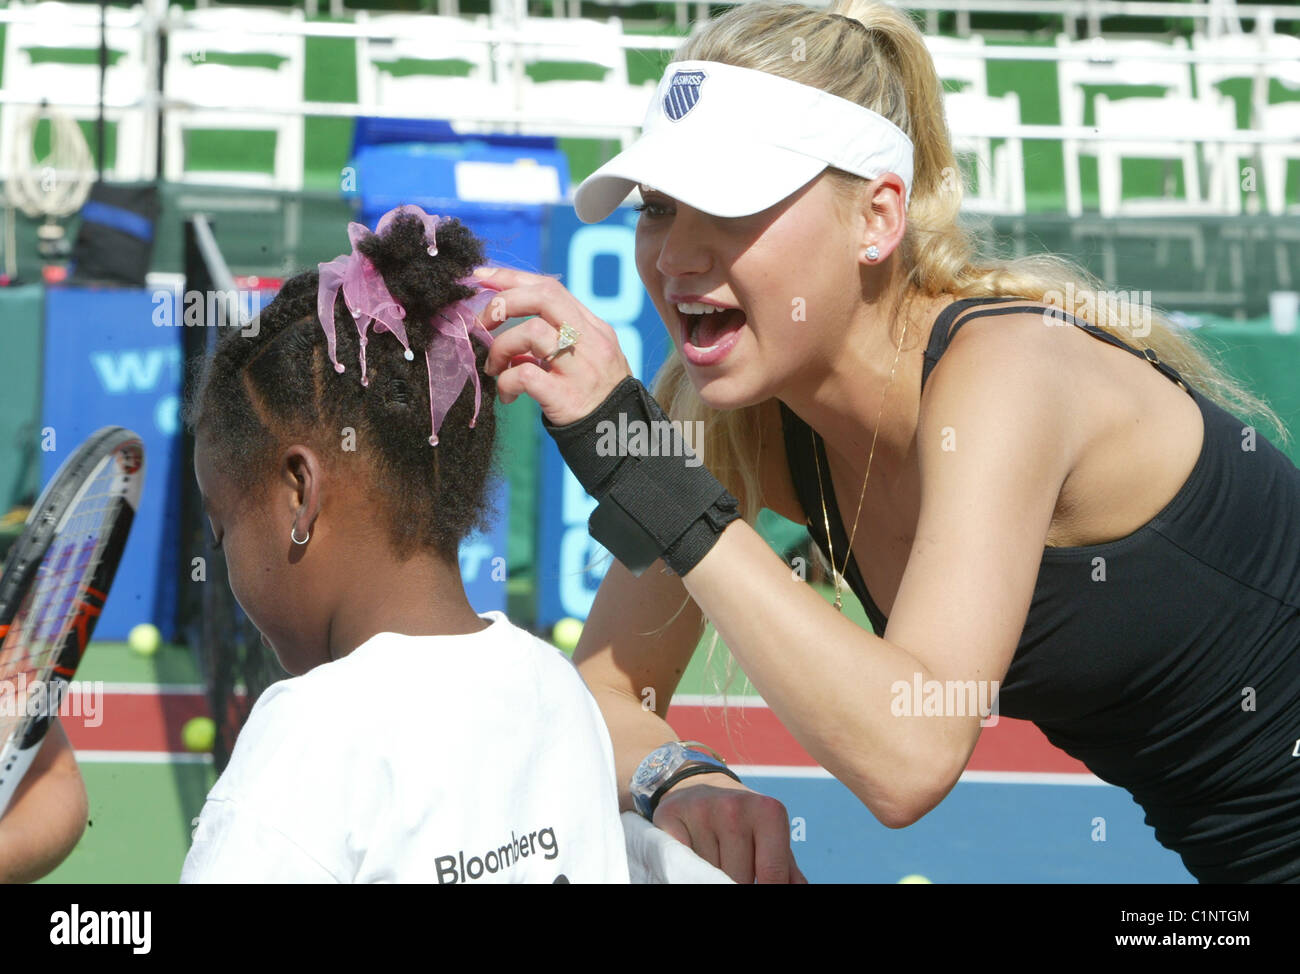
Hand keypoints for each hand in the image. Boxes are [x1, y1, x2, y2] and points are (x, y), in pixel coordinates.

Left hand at [472, 266, 632, 426]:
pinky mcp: (567, 396)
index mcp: (593, 327)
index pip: (550, 288)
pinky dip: (507, 381)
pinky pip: (526, 375)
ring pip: (532, 333)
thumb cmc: (594, 397)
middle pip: (543, 297)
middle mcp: (591, 341)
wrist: (617, 438)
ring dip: (501, 347)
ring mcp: (581, 368)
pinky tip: (507, 395)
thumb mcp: (584, 358)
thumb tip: (504, 322)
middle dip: (503, 302)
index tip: (481, 278)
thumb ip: (554, 337)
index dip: (511, 279)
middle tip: (482, 324)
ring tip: (495, 368)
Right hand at [652, 772, 808, 883]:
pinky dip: (685, 867)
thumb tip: (800, 891)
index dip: (766, 892)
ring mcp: (701, 810)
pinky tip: (692, 855)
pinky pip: (680, 861)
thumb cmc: (743, 821)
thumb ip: (787, 869)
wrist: (700, 785)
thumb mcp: (770, 837)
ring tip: (713, 858)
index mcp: (769, 812)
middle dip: (736, 883)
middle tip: (734, 870)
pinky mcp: (670, 815)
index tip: (757, 889)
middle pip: (738, 878)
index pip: (772, 875)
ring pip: (707, 873)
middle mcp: (735, 807)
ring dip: (709, 875)